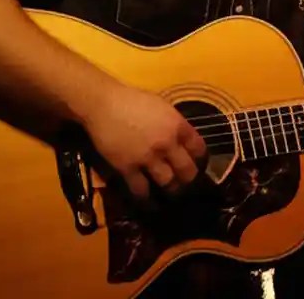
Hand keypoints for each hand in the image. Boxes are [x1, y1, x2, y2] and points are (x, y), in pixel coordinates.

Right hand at [80, 84, 207, 201]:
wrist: (103, 104)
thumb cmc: (131, 100)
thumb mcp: (161, 106)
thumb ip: (174, 124)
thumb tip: (181, 139)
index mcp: (177, 126)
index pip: (199, 149)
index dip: (201, 160)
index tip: (198, 165)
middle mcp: (167, 144)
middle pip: (187, 171)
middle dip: (189, 180)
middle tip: (186, 184)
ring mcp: (148, 157)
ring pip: (168, 183)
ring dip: (171, 190)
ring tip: (170, 194)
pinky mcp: (128, 168)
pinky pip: (141, 190)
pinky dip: (146, 199)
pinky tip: (148, 202)